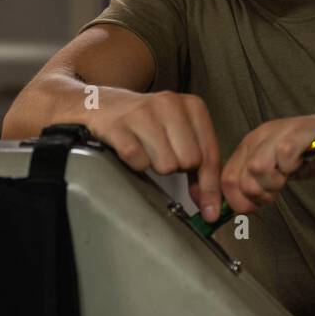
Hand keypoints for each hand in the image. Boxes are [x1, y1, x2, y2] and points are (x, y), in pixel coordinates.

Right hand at [87, 89, 223, 219]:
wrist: (103, 105)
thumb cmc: (146, 122)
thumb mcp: (179, 135)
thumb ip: (198, 167)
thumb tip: (209, 203)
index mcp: (193, 106)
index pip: (210, 154)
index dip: (210, 187)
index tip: (211, 211)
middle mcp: (170, 105)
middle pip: (190, 162)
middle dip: (178, 169)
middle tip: (164, 156)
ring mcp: (143, 113)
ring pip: (166, 165)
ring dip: (156, 166)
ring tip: (148, 151)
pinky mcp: (118, 126)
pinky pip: (138, 162)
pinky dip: (136, 165)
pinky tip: (132, 151)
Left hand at [221, 106, 314, 213]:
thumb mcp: (279, 169)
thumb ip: (258, 183)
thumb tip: (242, 207)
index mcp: (251, 144)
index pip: (227, 178)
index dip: (237, 201)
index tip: (254, 208)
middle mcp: (259, 136)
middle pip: (239, 179)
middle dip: (258, 196)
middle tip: (277, 191)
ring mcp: (277, 133)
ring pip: (255, 170)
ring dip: (274, 184)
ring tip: (289, 177)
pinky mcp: (296, 134)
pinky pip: (281, 159)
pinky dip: (291, 169)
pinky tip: (301, 163)